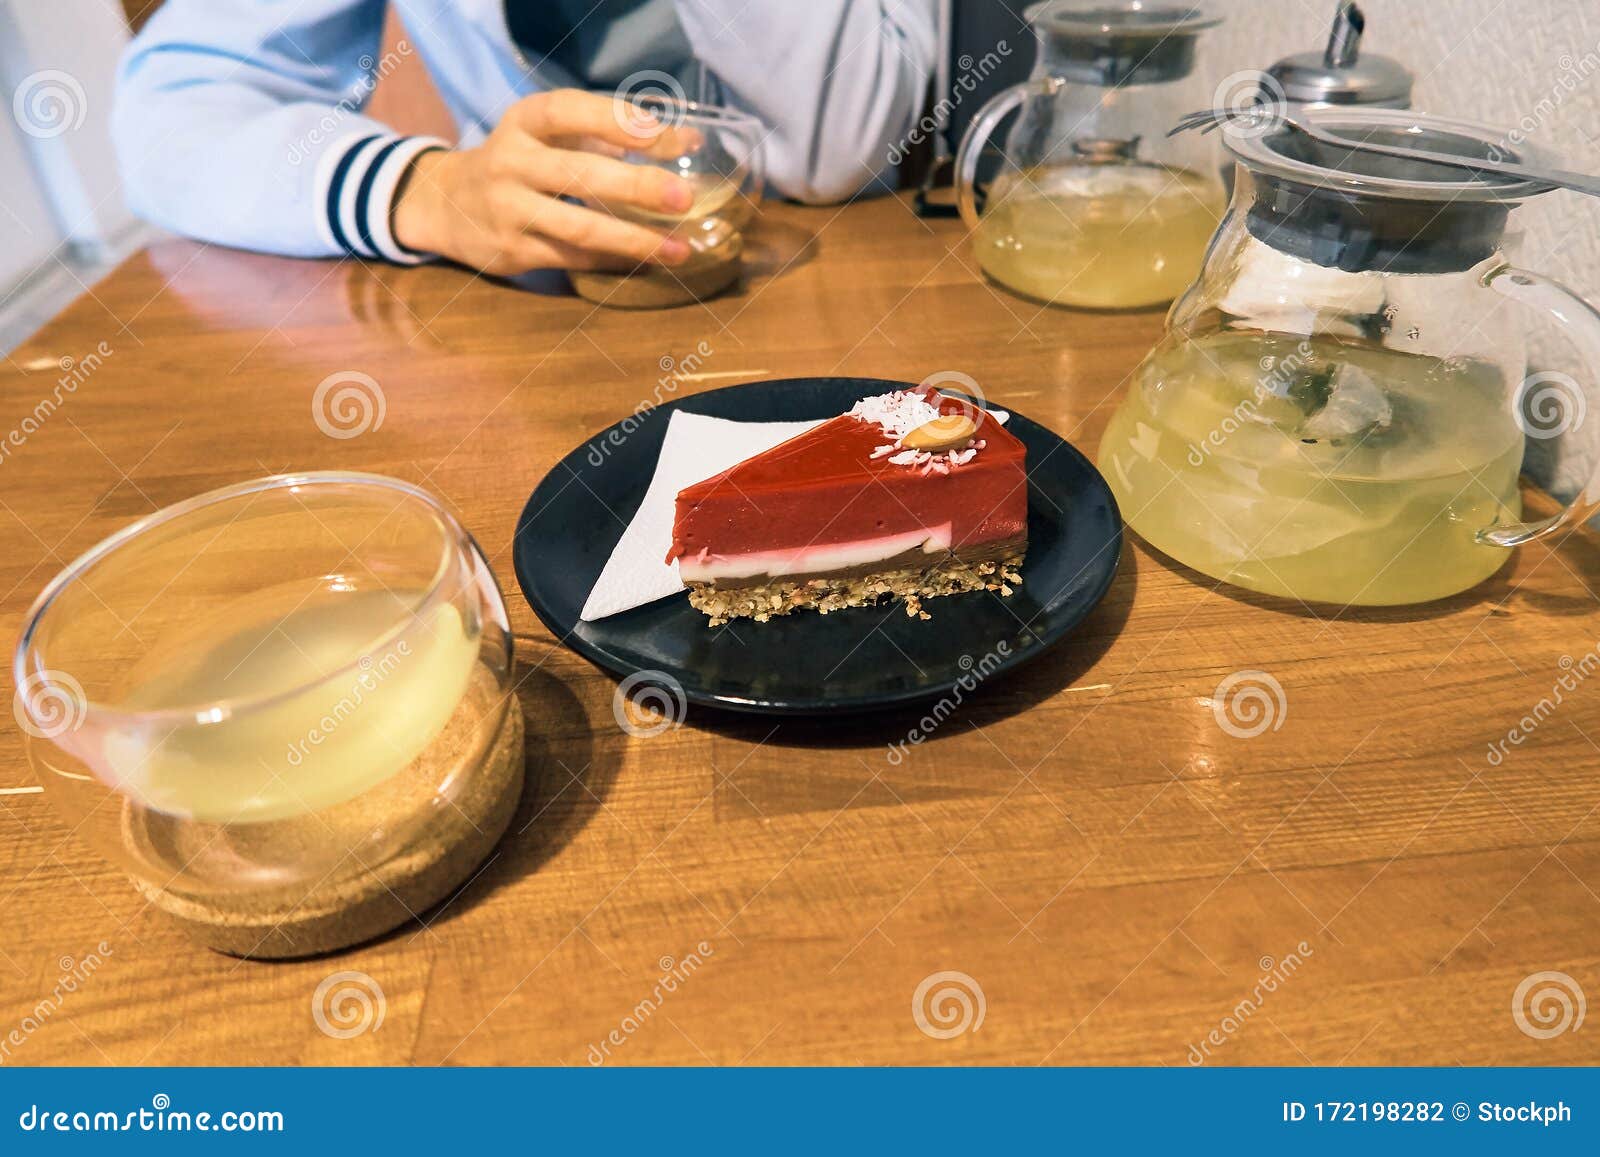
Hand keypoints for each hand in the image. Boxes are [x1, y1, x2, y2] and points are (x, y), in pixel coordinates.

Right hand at [392, 89, 695, 275]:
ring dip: (635, 240)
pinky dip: (615, 260)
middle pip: (580, 174)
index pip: (568, 111)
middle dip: (637, 186)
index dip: (616, 120)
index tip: (663, 135)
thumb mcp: (549, 134)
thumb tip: (687, 142)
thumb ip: (608, 134)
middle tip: (684, 197)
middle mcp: (511, 162)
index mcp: (523, 122)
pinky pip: (574, 259)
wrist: (446, 204)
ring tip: (680, 248)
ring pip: (580, 228)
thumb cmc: (519, 162)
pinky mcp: (514, 251)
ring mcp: (509, 210)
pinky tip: (648, 261)